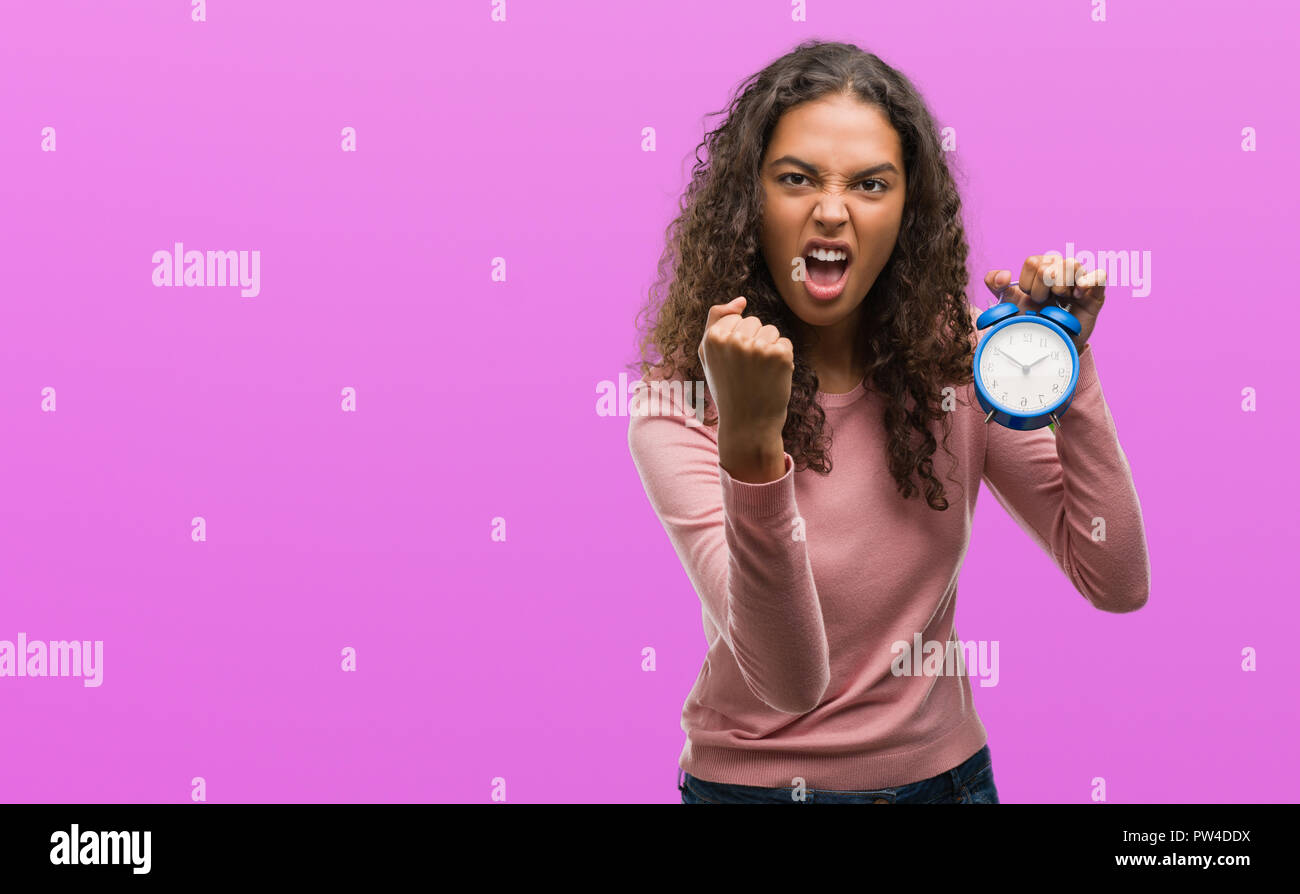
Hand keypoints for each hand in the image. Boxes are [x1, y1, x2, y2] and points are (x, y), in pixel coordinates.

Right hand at [697, 296, 793, 438]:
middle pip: (754, 322)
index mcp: (713, 338)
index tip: (732, 364)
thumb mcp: (709, 355)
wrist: (747, 424)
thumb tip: (741, 300)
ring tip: (759, 374)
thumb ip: (716, 321)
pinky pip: (785, 343)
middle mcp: (734, 340)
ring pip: (771, 331)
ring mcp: (758, 348)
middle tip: (747, 372)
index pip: (736, 318)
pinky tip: (772, 377)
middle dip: (754, 342)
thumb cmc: (728, 388)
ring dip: (769, 350)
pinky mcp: (779, 356)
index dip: (737, 340)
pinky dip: (783, 360)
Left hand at [984, 254, 1106, 352]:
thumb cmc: (1030, 321)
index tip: (1029, 297)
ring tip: (1060, 300)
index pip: (1033, 262)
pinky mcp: (1096, 293)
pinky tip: (1077, 296)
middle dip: (1041, 289)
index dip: (1027, 283)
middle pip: (1050, 264)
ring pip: (1072, 264)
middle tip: (1044, 303)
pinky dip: (1087, 282)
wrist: (1047, 346)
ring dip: (1060, 286)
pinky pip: (1099, 275)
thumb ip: (996, 284)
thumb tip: (1002, 276)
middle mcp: (1062, 269)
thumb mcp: (1009, 303)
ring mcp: (1080, 280)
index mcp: (1042, 267)